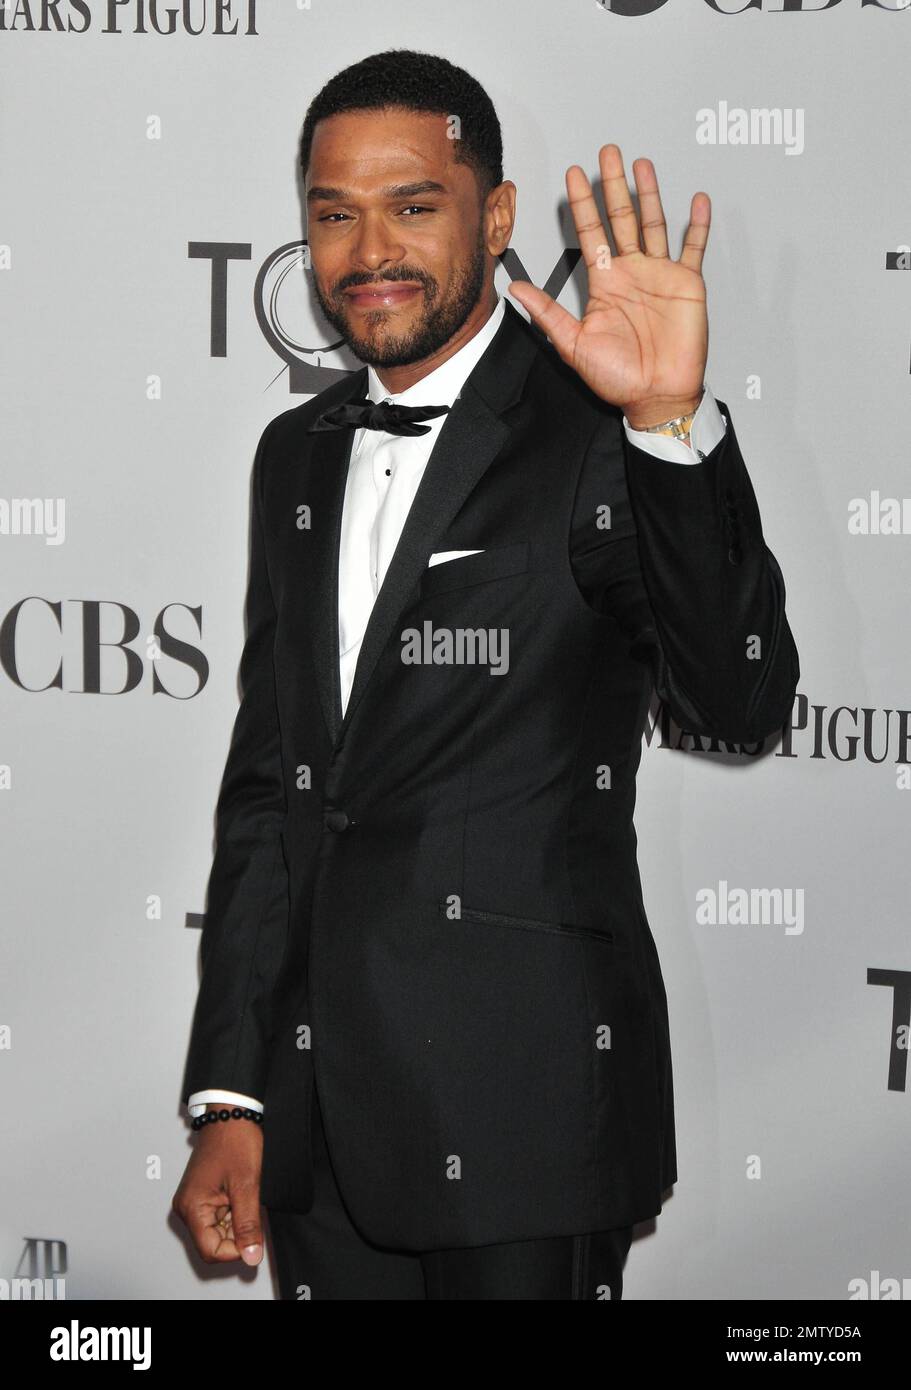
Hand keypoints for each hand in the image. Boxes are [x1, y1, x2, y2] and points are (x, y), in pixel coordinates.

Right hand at [172, 1117, 264, 1266]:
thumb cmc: (235, 1140)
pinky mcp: (202, 1194)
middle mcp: (187, 1207)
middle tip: (253, 1208)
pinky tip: (243, 1193)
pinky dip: (234, 1211)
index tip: (254, 1235)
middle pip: (214, 1242)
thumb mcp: (247, 1186)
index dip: (236, 1250)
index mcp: (192, 1207)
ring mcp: (194, 1201)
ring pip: (218, 1230)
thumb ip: (248, 1224)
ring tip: (247, 1195)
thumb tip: (251, 1256)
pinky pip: (218, 1216)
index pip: (211, 1251)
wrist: (231, 1113)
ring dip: (237, 1220)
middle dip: (237, 1233)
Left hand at [509, 145, 708, 426]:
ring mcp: (660, 275)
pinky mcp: (687, 284)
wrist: (655, 396)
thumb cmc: (616, 378)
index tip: (571, 175)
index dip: (581, 204)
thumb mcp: (573, 345)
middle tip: (607, 152)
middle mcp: (631, 272)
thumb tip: (516, 289)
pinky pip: (694, 248)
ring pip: (654, 223)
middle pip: (621, 218)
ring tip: (642, 165)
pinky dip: (698, 225)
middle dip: (613, 185)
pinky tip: (697, 201)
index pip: (590, 232)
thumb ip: (547, 314)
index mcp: (605, 283)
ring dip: (649, 194)